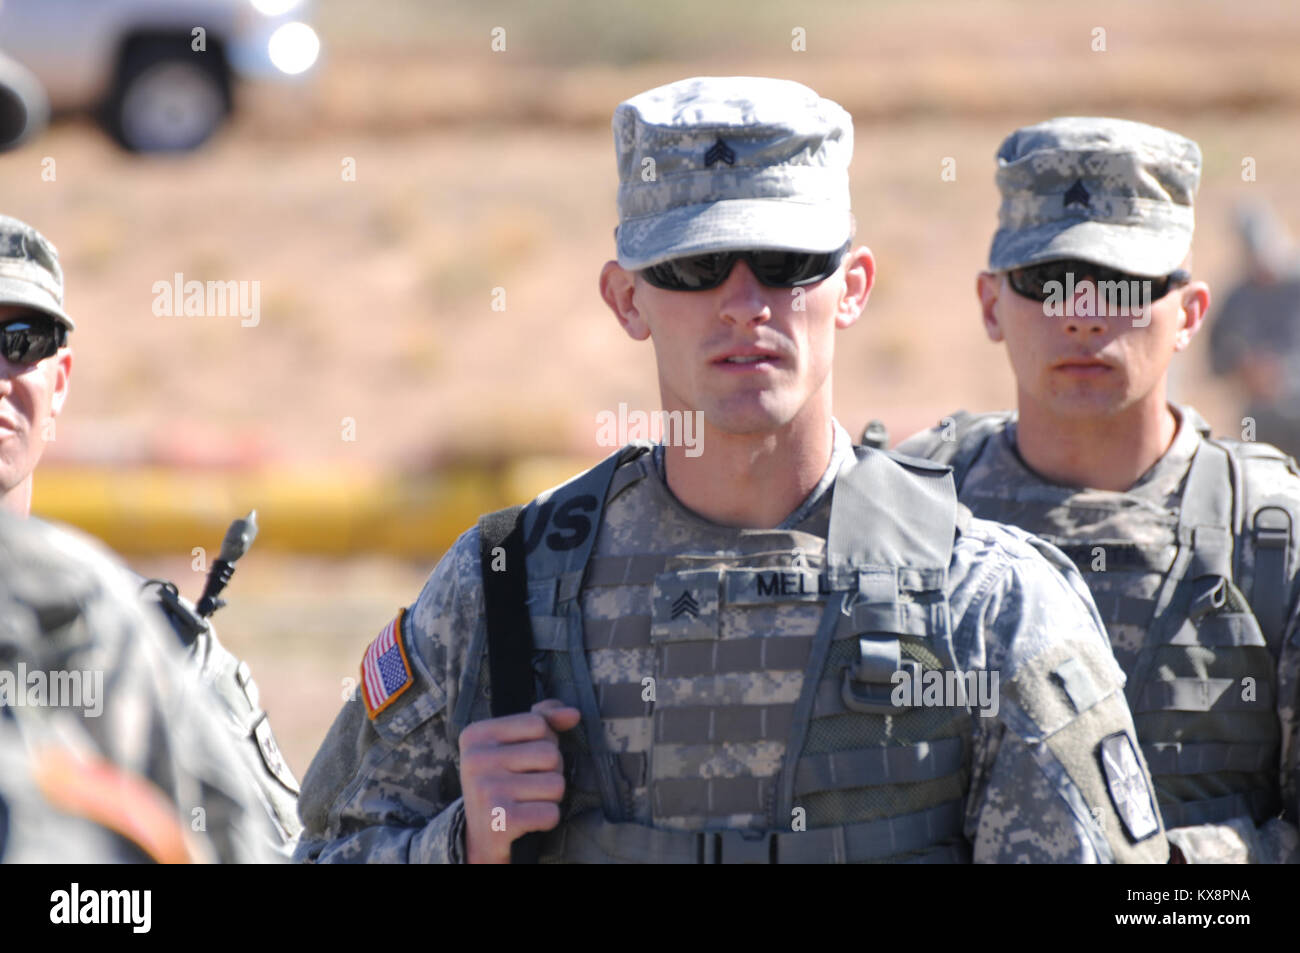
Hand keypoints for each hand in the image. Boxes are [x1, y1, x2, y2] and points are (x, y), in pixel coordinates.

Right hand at [459, 698, 580, 863]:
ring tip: (528, 801)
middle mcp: (476, 760)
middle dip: (551, 771)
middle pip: (550, 753)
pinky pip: (551, 813)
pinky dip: (546, 819)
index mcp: (476, 735)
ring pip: (556, 784)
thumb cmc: (502, 784)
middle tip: (528, 784)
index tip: (525, 758)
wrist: (479, 839)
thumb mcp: (513, 746)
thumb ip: (543, 721)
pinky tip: (527, 820)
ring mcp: (486, 790)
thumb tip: (573, 714)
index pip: (538, 723)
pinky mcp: (499, 822)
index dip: (544, 741)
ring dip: (550, 797)